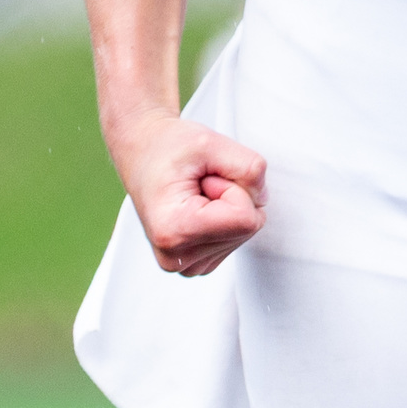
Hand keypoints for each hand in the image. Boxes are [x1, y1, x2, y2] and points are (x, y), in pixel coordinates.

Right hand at [106, 110, 267, 274]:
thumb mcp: (211, 142)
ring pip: (245, 233)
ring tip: (195, 192)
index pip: (247, 219)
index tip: (205, 178)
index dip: (234, 187)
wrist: (143, 153)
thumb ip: (248, 167)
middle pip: (248, 227)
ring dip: (228, 206)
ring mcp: (185, 265)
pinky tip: (197, 206)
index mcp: (174, 231)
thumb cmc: (169, 147)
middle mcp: (176, 257)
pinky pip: (236, 239)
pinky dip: (225, 218)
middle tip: (199, 183)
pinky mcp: (195, 264)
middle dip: (232, 196)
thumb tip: (263, 199)